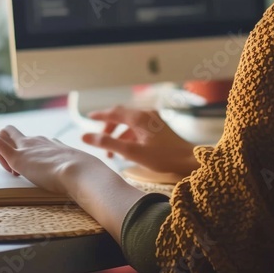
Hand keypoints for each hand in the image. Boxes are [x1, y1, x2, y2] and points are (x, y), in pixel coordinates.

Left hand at [0, 125, 106, 195]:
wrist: (81, 172)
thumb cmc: (84, 175)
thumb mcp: (80, 170)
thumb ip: (81, 171)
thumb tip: (97, 178)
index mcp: (52, 145)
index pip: (34, 142)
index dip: (27, 152)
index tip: (30, 168)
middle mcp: (38, 141)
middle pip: (14, 132)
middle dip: (7, 144)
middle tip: (11, 165)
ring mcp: (28, 147)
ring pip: (4, 135)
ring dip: (0, 151)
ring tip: (10, 170)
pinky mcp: (18, 157)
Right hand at [81, 106, 200, 175]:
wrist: (188, 160)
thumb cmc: (162, 157)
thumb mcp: (131, 152)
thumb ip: (108, 143)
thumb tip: (85, 137)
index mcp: (140, 117)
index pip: (114, 112)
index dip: (100, 115)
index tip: (88, 118)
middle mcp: (147, 114)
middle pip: (122, 116)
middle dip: (109, 128)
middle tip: (100, 141)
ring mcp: (154, 120)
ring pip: (130, 123)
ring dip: (119, 135)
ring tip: (112, 152)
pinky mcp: (159, 127)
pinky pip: (138, 128)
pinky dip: (129, 136)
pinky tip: (127, 150)